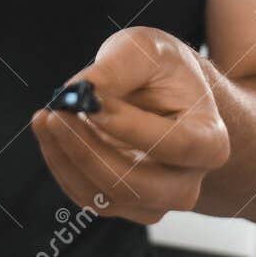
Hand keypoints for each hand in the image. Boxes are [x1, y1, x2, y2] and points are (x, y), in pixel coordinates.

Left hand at [31, 27, 230, 223]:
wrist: (166, 97)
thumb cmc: (162, 71)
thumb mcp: (148, 50)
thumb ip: (119, 67)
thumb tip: (80, 93)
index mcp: (209, 142)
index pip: (175, 145)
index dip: (131, 129)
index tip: (90, 104)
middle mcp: (186, 182)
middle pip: (136, 186)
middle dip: (87, 152)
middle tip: (54, 115)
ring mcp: (155, 201)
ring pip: (105, 196)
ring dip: (66, 157)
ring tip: (46, 115)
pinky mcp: (124, 205)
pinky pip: (87, 195)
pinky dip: (62, 163)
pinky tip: (50, 130)